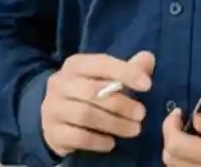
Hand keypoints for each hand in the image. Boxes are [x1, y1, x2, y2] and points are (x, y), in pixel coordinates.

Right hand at [40, 50, 155, 156]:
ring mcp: (52, 108)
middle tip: (141, 114)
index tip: (147, 85)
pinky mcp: (52, 131)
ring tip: (134, 129)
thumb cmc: (85, 94)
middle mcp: (59, 83)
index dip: (125, 72)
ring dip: (114, 123)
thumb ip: (127, 69)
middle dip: (121, 103)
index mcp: (74, 65)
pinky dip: (98, 141)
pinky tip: (111, 143)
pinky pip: (78, 137)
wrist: (52, 118)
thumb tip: (148, 58)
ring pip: (86, 115)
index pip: (100, 63)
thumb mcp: (104, 79)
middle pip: (92, 92)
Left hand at [162, 108, 200, 166]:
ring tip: (190, 139)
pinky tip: (199, 155)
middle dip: (170, 140)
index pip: (176, 145)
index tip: (178, 113)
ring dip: (178, 155)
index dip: (169, 126)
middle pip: (172, 162)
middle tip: (182, 125)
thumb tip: (193, 120)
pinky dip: (189, 165)